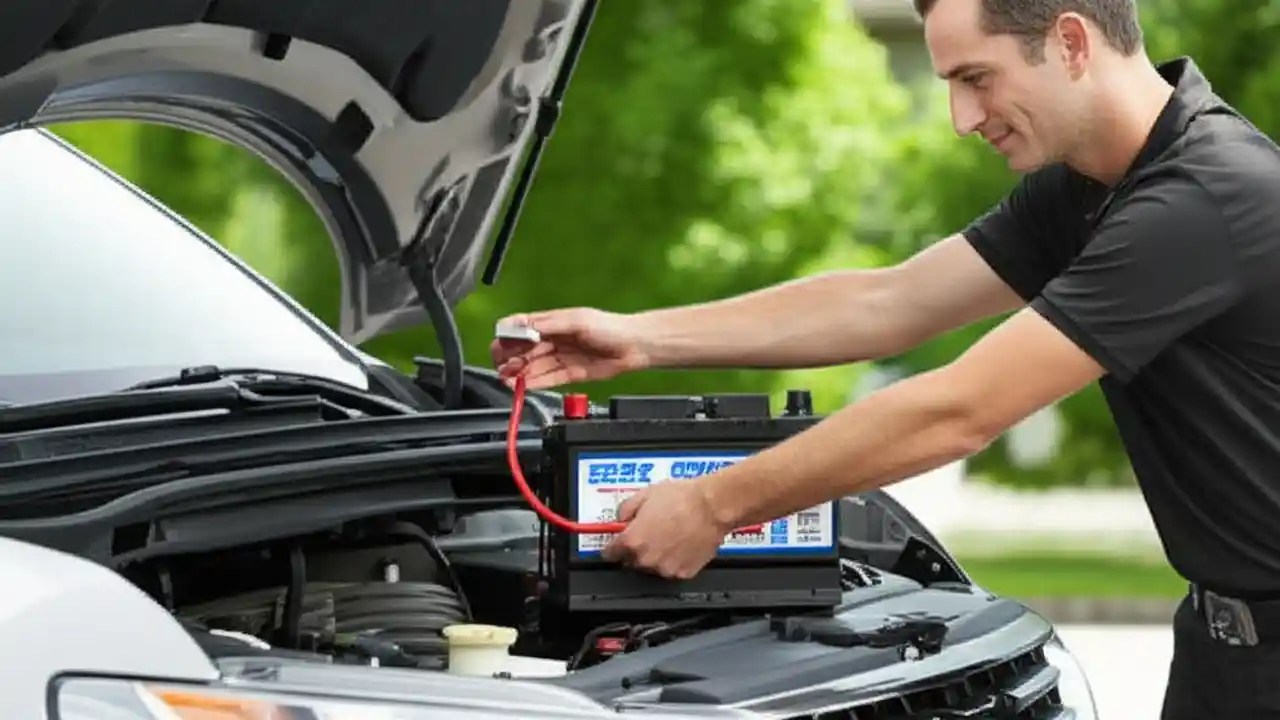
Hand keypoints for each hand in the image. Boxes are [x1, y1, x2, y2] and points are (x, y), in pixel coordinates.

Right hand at [490, 308, 651, 389]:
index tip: (500, 346)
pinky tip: (522, 386)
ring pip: (533, 367)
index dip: (508, 337)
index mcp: (553, 322)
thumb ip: (548, 324)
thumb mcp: (576, 320)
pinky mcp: (570, 374)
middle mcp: (554, 340)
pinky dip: (533, 383)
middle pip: (523, 350)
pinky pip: (547, 379)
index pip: (522, 328)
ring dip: (518, 373)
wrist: (635, 346)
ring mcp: (561, 357)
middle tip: (501, 367)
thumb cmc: (610, 327)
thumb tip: (522, 326)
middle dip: (509, 358)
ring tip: (507, 380)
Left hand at [600, 480, 730, 579]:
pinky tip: (682, 544)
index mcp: (632, 541)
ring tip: (669, 536)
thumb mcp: (645, 494)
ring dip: (655, 556)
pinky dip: (674, 560)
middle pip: (631, 562)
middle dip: (636, 549)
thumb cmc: (682, 498)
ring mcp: (666, 569)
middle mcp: (646, 559)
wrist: (713, 506)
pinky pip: (672, 569)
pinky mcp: (683, 573)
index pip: (610, 554)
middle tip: (650, 533)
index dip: (613, 546)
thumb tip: (620, 519)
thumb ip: (625, 510)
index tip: (616, 543)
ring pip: (652, 567)